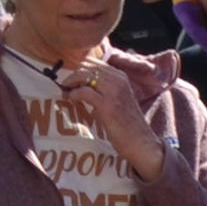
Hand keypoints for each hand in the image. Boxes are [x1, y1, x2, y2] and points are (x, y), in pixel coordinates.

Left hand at [57, 59, 167, 180]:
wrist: (141, 143)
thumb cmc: (128, 125)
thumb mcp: (118, 99)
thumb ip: (105, 89)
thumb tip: (81, 84)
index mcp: (121, 77)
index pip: (95, 62)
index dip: (79, 69)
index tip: (71, 79)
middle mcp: (119, 80)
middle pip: (88, 66)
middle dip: (73, 74)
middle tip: (65, 85)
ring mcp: (114, 91)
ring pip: (84, 75)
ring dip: (71, 82)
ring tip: (66, 92)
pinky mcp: (107, 105)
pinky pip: (84, 92)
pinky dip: (74, 94)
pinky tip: (71, 100)